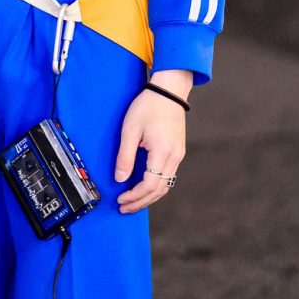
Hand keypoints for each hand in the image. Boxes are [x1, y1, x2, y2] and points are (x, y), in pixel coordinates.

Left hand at [113, 72, 189, 212]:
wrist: (168, 91)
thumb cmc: (148, 106)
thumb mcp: (130, 129)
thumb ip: (125, 156)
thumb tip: (120, 179)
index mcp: (162, 153)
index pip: (149, 185)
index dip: (134, 196)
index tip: (121, 199)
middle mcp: (174, 157)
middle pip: (159, 190)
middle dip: (141, 202)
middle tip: (124, 207)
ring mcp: (178, 155)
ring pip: (165, 185)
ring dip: (149, 196)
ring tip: (132, 202)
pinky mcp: (178, 152)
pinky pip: (168, 176)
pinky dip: (156, 186)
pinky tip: (144, 187)